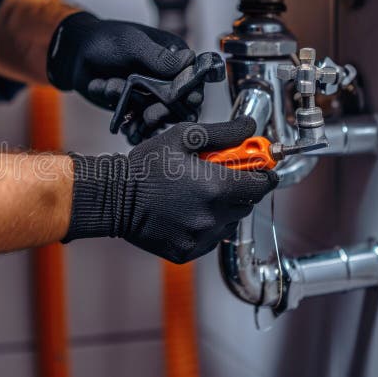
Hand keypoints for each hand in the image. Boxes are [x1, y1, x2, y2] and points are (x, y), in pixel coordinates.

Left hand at [47, 12, 205, 142]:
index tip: (189, 102)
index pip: (193, 79)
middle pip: (178, 104)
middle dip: (164, 112)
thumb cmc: (105, 41)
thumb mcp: (131, 45)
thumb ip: (158, 57)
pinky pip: (139, 124)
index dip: (193, 92)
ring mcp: (152, 95)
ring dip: (140, 118)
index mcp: (174, 57)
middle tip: (149, 115)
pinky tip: (121, 126)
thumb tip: (188, 61)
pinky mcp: (136, 108)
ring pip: (158, 117)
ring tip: (126, 119)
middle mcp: (167, 78)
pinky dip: (129, 125)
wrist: (76, 56)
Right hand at [65, 117, 278, 263]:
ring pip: (229, 223)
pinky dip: (205, 227)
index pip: (261, 184)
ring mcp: (200, 238)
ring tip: (197, 196)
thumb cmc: (146, 166)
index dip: (263, 174)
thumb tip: (250, 126)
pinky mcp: (187, 251)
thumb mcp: (183, 137)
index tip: (259, 169)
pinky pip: (210, 240)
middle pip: (246, 204)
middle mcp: (212, 216)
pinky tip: (186, 213)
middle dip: (239, 190)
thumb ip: (222, 132)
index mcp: (216, 187)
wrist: (113, 197)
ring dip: (222, 209)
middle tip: (219, 178)